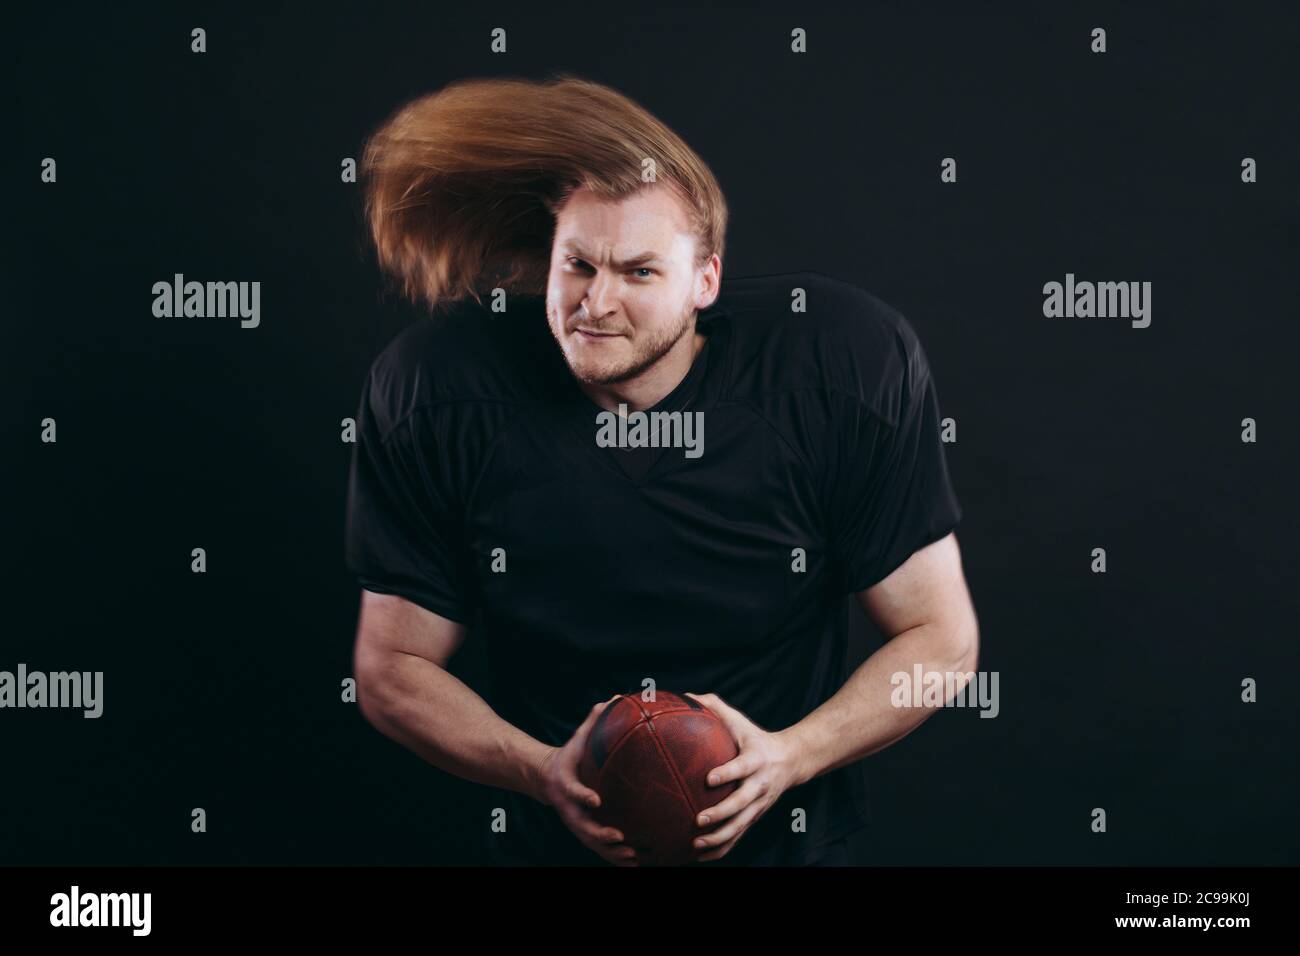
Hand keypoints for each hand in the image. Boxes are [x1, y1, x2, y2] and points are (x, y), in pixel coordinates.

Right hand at [531, 696, 637, 865]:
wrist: (547, 778)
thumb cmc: (570, 755)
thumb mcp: (577, 737)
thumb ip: (594, 720)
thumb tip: (616, 697)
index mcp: (564, 784)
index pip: (572, 792)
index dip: (582, 797)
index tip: (597, 801)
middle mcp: (568, 808)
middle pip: (582, 826)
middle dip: (600, 834)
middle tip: (620, 836)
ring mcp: (575, 822)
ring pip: (591, 843)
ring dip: (611, 852)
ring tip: (634, 856)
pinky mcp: (582, 831)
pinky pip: (598, 849)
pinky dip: (614, 858)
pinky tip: (635, 862)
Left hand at [685, 692, 804, 861]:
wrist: (791, 762)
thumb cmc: (756, 738)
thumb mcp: (740, 721)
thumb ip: (714, 707)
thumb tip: (686, 695)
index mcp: (755, 760)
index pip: (742, 768)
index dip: (727, 773)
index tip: (709, 779)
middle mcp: (760, 785)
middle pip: (742, 804)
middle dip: (721, 814)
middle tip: (698, 820)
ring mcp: (759, 805)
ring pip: (740, 826)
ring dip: (719, 837)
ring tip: (696, 842)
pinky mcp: (755, 818)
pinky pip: (738, 837)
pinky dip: (721, 849)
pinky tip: (700, 855)